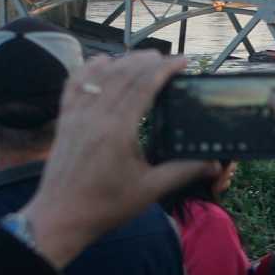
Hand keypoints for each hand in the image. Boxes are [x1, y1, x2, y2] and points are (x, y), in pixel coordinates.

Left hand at [21, 52, 220, 269]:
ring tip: (143, 57)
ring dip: (123, 61)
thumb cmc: (104, 207)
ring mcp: (76, 115)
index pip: (144, 86)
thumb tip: (214, 165)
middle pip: (124, 74)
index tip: (182, 61)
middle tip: (167, 58)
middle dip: (147, 61)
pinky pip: (75, 84)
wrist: (60, 217)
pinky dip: (89, 69)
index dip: (165, 69)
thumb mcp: (148, 190)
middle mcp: (95, 116)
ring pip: (101, 75)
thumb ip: (182, 172)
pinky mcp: (64, 120)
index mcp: (118, 130)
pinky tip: (100, 61)